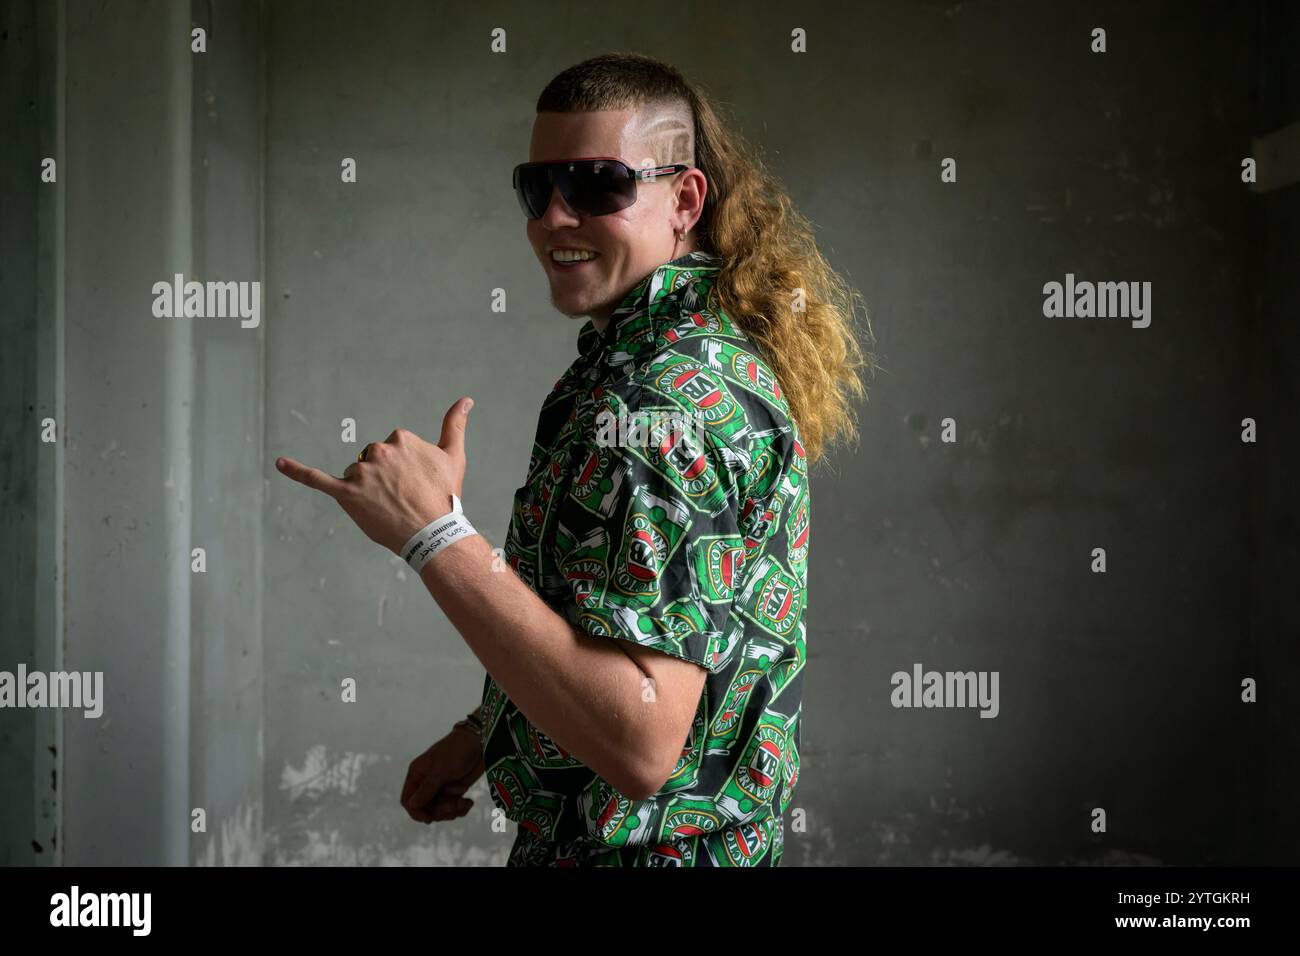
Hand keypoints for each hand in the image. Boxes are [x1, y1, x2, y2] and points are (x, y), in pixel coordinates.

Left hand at [275, 397, 473, 554]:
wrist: (435, 532)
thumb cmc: (445, 495)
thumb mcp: (453, 456)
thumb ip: (455, 424)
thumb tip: (466, 400)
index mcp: (399, 438)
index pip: (391, 450)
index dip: (402, 470)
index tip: (415, 484)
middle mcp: (378, 451)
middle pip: (371, 461)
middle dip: (382, 479)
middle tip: (403, 498)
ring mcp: (361, 473)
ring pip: (356, 476)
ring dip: (366, 490)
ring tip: (388, 507)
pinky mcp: (346, 495)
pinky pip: (317, 480)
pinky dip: (296, 471)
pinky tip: (279, 463)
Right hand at [400, 727, 485, 822]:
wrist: (480, 742)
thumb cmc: (457, 751)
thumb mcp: (441, 770)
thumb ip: (427, 789)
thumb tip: (411, 804)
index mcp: (417, 774)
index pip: (408, 800)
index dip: (416, 812)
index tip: (430, 819)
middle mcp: (426, 782)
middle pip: (426, 809)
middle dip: (439, 811)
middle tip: (452, 805)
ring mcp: (441, 787)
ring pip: (440, 810)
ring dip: (452, 811)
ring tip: (463, 803)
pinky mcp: (455, 790)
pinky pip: (453, 807)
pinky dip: (461, 808)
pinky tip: (469, 802)